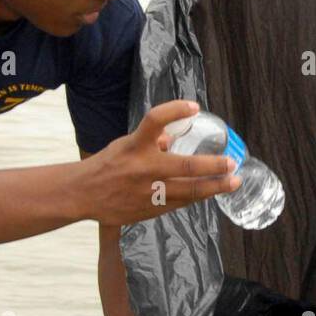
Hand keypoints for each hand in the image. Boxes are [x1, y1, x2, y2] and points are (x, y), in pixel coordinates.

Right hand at [80, 100, 240, 225]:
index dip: (175, 110)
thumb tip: (173, 139)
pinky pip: (180, 203)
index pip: (155, 120)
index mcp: (135, 145)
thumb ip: (151, 142)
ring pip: (189, 191)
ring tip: (233, 182)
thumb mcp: (125, 145)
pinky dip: (196, 197)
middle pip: (186, 165)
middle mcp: (143, 168)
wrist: (83, 195)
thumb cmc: (107, 165)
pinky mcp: (150, 209)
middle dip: (213, 165)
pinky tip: (210, 193)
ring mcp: (148, 192)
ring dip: (214, 187)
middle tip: (232, 162)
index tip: (194, 106)